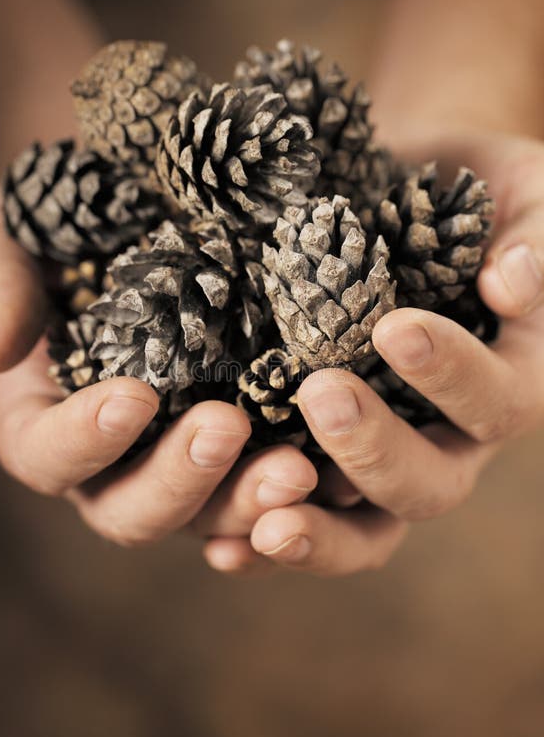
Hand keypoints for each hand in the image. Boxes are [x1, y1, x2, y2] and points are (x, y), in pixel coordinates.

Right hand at [0, 182, 319, 545]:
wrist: (139, 202)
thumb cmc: (59, 215)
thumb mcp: (4, 231)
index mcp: (44, 422)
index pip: (47, 455)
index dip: (84, 440)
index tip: (133, 397)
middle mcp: (113, 462)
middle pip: (132, 510)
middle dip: (180, 481)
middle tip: (226, 428)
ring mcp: (184, 461)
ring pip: (212, 515)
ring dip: (251, 502)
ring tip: (302, 468)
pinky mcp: (249, 447)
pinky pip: (272, 492)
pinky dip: (305, 499)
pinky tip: (340, 471)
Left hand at [200, 130, 543, 575]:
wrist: (394, 189)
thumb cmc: (462, 188)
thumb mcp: (516, 187)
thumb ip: (532, 230)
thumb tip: (512, 282)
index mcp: (506, 378)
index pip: (497, 400)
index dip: (454, 376)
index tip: (396, 328)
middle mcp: (449, 436)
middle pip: (431, 483)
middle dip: (376, 449)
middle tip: (321, 394)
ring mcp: (383, 455)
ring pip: (367, 525)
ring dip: (318, 527)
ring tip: (264, 522)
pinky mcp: (319, 458)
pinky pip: (303, 518)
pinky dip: (265, 537)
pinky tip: (224, 549)